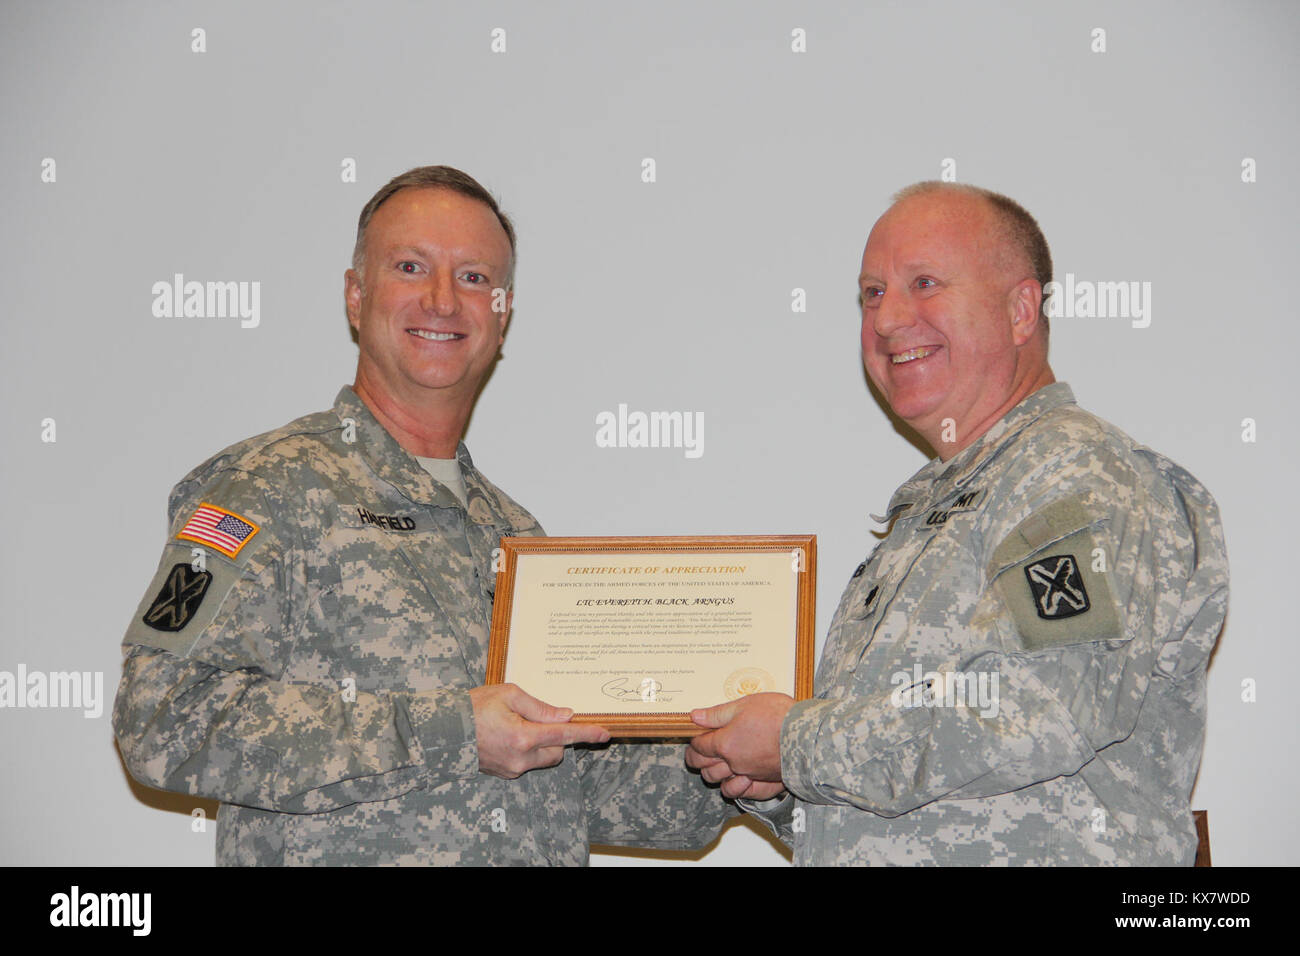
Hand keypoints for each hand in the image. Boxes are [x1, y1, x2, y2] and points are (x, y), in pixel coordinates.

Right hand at [470, 683, 609, 778]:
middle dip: (557, 738)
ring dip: (542, 745)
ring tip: (518, 725)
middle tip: (539, 719)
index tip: (604, 734)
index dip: (586, 734)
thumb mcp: (509, 695)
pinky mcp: (503, 773)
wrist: (443, 730)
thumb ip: (540, 707)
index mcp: (524, 736)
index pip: (564, 735)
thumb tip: (565, 715)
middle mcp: (520, 758)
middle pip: (557, 752)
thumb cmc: (474, 707)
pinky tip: (508, 735)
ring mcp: (512, 769)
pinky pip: (526, 763)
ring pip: (542, 759)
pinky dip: (526, 750)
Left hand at [687, 692, 794, 798]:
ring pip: (721, 785)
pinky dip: (737, 789)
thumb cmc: (778, 716)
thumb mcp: (744, 705)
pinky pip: (743, 794)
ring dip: (716, 776)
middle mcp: (734, 763)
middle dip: (698, 760)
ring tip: (718, 765)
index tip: (696, 737)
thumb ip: (717, 714)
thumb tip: (695, 717)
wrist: (807, 735)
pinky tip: (738, 779)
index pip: (698, 748)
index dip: (694, 742)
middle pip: (705, 769)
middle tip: (700, 752)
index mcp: (725, 743)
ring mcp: (749, 775)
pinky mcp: (764, 783)